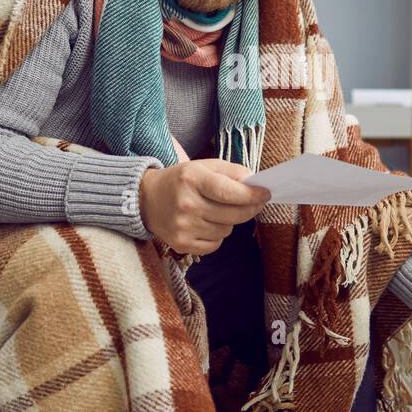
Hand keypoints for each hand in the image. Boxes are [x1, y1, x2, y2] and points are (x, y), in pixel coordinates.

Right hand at [138, 158, 270, 255]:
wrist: (146, 200)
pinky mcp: (181, 244)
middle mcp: (186, 204)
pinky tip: (207, 224)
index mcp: (191, 179)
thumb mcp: (203, 166)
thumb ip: (231, 171)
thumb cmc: (180, 180)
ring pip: (226, 230)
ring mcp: (182, 227)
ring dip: (229, 221)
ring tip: (217, 211)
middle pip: (233, 214)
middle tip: (255, 202)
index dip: (252, 195)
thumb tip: (255, 182)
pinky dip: (217, 236)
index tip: (266, 193)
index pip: (229, 192)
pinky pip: (215, 245)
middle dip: (249, 209)